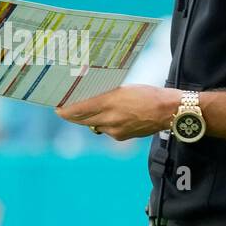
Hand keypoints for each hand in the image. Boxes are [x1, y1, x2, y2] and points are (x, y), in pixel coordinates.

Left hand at [55, 85, 180, 139]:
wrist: (168, 111)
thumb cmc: (148, 94)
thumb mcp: (124, 89)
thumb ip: (106, 95)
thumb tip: (90, 98)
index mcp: (110, 101)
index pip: (79, 109)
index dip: (66, 110)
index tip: (57, 108)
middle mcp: (110, 118)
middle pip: (82, 120)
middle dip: (72, 116)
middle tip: (64, 110)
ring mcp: (114, 129)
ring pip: (94, 125)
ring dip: (89, 120)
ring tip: (88, 111)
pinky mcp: (120, 136)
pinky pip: (106, 130)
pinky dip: (105, 124)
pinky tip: (112, 117)